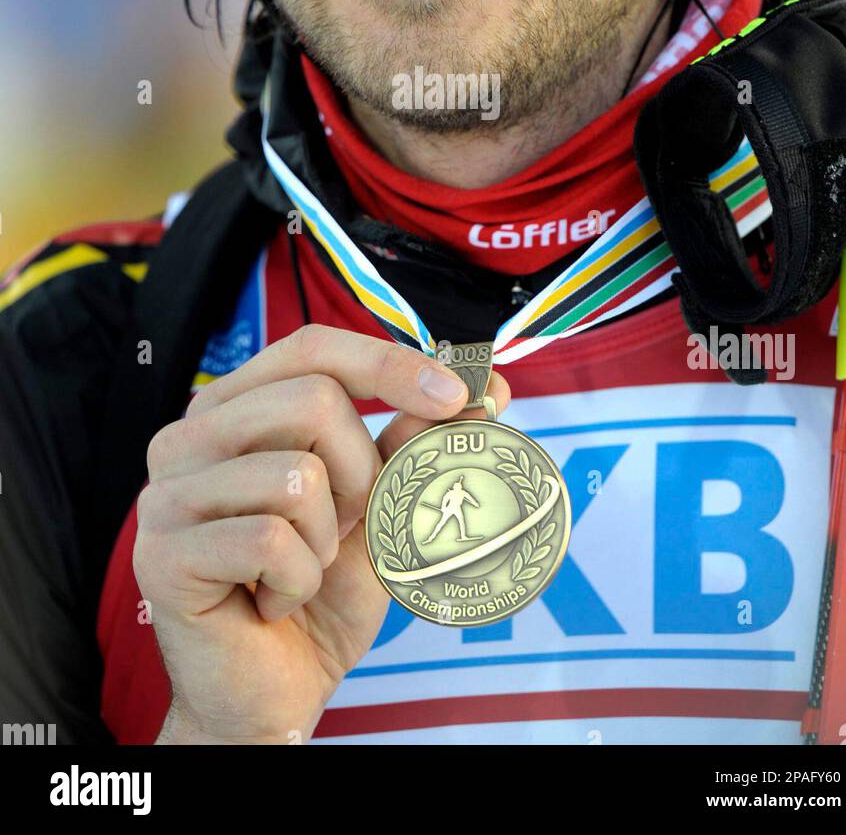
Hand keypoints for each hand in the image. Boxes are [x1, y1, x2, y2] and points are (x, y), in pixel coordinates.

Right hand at [134, 325, 509, 743]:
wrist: (275, 695)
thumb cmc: (321, 594)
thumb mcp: (384, 508)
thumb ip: (420, 442)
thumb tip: (486, 380)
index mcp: (234, 407)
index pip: (313, 348)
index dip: (388, 363)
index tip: (456, 395)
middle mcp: (189, 435)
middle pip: (313, 400)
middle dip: (360, 473)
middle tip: (343, 527)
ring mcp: (166, 492)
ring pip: (296, 474)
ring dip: (325, 539)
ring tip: (300, 568)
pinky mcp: (161, 553)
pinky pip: (268, 539)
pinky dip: (297, 580)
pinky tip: (272, 602)